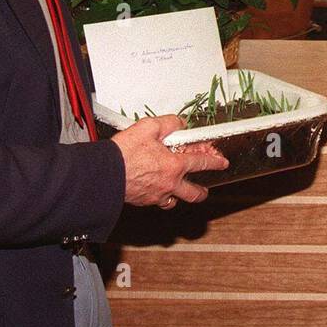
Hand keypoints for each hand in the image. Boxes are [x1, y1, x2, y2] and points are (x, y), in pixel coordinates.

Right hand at [111, 115, 228, 208]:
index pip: (201, 162)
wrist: (104, 174)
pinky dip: (161, 198)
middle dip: (202, 191)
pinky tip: (157, 191)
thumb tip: (179, 123)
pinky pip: (157, 202)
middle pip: (193, 192)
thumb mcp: (148, 127)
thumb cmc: (124, 152)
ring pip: (174, 201)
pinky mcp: (143, 201)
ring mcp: (156, 195)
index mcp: (174, 165)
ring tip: (179, 192)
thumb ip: (169, 124)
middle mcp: (169, 183)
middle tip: (204, 190)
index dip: (215, 161)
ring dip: (179, 196)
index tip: (222, 163)